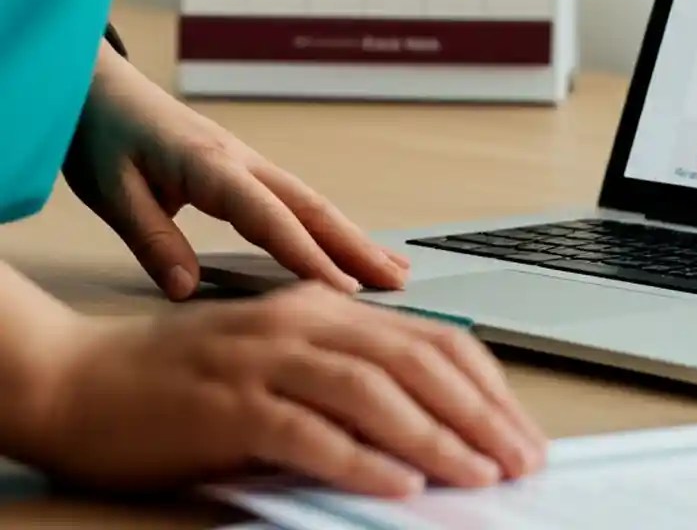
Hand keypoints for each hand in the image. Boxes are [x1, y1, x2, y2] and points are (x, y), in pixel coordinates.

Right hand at [30, 284, 546, 496]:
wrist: (77, 380)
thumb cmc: (182, 382)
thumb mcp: (281, 367)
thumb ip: (347, 388)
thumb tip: (430, 436)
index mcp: (324, 310)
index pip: (431, 339)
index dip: (484, 386)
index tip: (518, 429)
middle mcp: (301, 324)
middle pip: (415, 362)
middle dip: (479, 414)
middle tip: (519, 459)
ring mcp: (264, 360)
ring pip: (373, 391)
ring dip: (436, 437)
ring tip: (479, 474)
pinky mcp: (228, 405)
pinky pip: (309, 432)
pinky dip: (362, 459)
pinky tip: (400, 485)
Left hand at [62, 45, 406, 299]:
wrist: (96, 86)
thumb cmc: (100, 133)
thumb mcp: (111, 192)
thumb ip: (152, 240)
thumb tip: (185, 289)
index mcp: (211, 166)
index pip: (271, 219)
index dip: (309, 257)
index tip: (343, 291)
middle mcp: (243, 162)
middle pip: (313, 209)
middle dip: (357, 247)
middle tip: (397, 282)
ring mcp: (249, 163)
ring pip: (313, 204)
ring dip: (354, 238)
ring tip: (393, 270)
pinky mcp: (245, 170)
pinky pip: (297, 202)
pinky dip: (330, 228)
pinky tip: (349, 246)